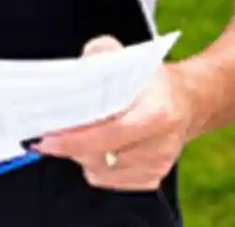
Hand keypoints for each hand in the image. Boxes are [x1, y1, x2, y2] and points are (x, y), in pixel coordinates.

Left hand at [33, 36, 195, 191]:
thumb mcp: (127, 57)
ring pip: (101, 172)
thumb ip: (100, 54)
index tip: (47, 137)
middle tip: (53, 134)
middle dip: (72, 146)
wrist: (187, 101)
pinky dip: (97, 166)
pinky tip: (101, 148)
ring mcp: (157, 164)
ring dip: (84, 156)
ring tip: (82, 135)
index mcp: (156, 113)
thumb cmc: (149, 79)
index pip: (109, 134)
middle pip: (100, 156)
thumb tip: (78, 69)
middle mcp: (160, 144)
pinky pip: (109, 181)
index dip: (75, 139)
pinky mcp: (151, 178)